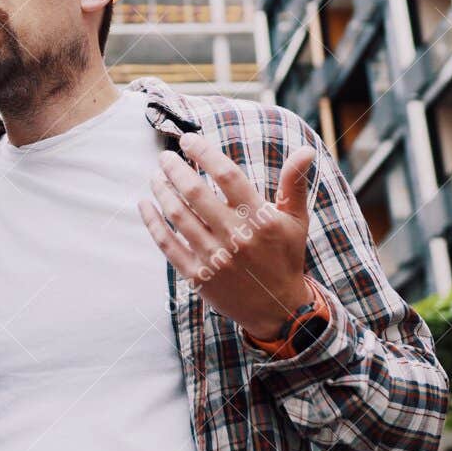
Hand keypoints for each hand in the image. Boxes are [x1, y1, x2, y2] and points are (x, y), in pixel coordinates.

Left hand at [137, 132, 316, 340]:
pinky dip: (152, 222)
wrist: (278, 310)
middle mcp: (236, 236)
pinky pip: (167, 245)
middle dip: (175, 169)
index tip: (188, 140)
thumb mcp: (296, 221)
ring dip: (162, 191)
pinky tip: (145, 205)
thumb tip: (306, 149)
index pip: (227, 175)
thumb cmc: (286, 258)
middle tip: (165, 157)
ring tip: (155, 177)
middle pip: (196, 193)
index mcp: (260, 218)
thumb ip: (295, 184)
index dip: (205, 153)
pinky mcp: (198, 276)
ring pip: (178, 216)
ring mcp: (214, 258)